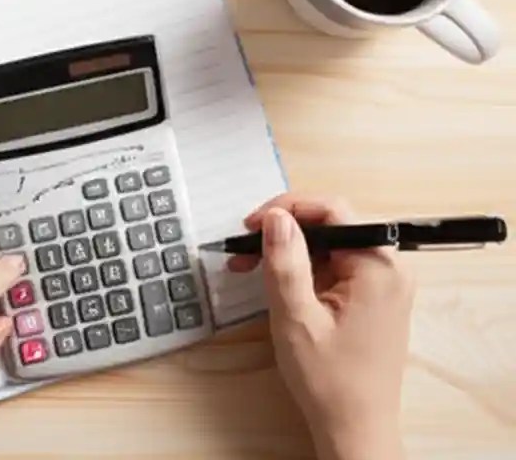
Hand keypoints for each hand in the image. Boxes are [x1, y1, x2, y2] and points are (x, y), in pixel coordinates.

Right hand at [233, 195, 413, 459]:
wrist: (355, 427)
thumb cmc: (329, 379)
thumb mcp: (296, 317)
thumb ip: (285, 262)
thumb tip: (275, 217)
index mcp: (379, 267)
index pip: (334, 210)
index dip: (287, 208)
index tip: (250, 225)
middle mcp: (391, 267)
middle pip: (333, 223)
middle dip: (285, 229)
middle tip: (244, 248)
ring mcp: (385, 282)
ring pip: (332, 243)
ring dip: (291, 249)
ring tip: (250, 266)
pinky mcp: (374, 296)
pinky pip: (337, 264)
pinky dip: (305, 267)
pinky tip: (276, 281)